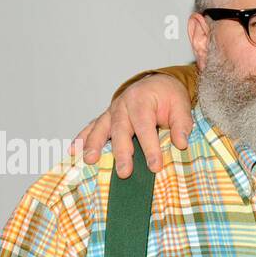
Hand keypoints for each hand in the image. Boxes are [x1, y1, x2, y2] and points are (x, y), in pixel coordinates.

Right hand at [69, 74, 191, 178]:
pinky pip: (91, 128)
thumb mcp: (181, 105)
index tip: (155, 166)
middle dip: (121, 152)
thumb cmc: (168, 96)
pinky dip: (82, 139)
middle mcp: (122, 105)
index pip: (144, 126)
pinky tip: (73, 152)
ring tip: (90, 160)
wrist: (157, 84)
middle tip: (124, 172)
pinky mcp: (106, 118)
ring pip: (100, 128)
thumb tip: (181, 143)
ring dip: (93, 145)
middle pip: (120, 130)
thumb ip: (182, 124)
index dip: (150, 147)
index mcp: (141, 101)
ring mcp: (112, 112)